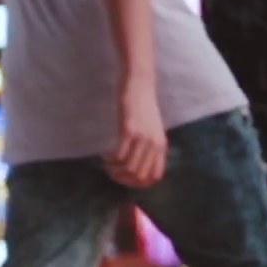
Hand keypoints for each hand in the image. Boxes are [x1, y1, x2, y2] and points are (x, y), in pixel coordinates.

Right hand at [107, 73, 166, 188]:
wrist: (140, 83)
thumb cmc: (142, 105)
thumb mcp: (151, 128)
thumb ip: (149, 145)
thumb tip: (138, 165)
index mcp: (161, 145)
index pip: (155, 176)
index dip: (138, 183)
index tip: (124, 178)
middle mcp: (154, 144)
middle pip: (139, 175)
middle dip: (123, 179)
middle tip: (111, 172)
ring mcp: (142, 137)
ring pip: (129, 168)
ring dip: (114, 170)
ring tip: (107, 164)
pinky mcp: (129, 130)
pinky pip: (119, 155)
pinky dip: (109, 159)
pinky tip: (105, 154)